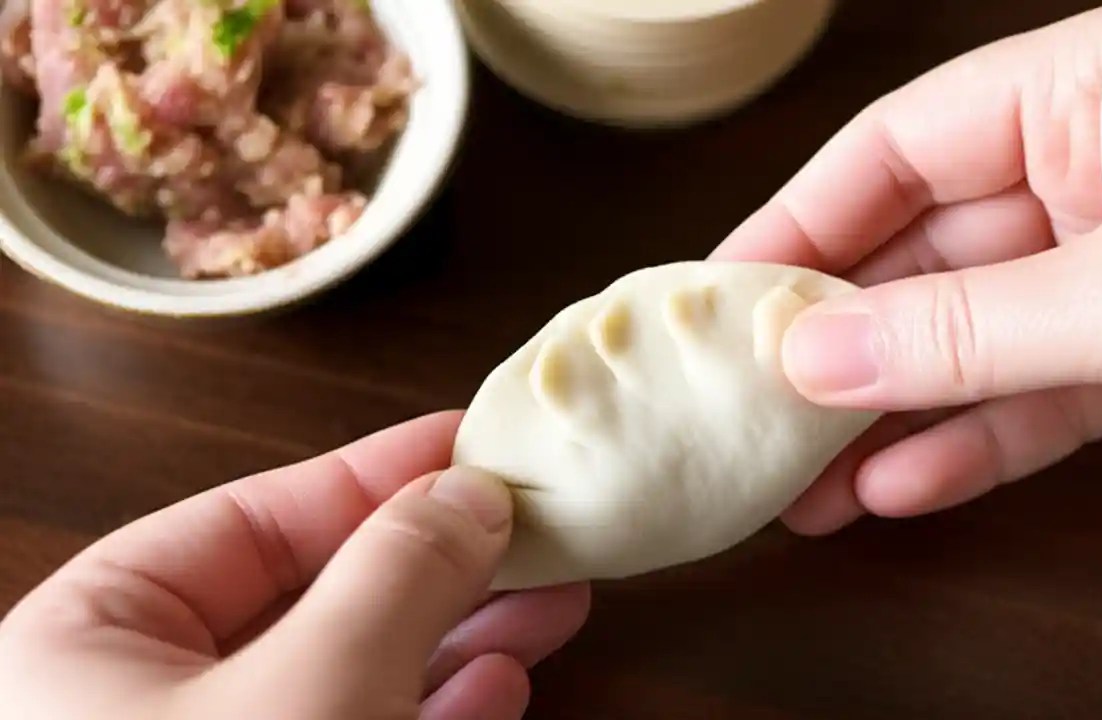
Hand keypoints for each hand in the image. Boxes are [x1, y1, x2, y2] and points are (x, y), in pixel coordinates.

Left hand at [0, 411, 589, 719]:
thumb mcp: (313, 685)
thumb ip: (393, 573)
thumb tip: (471, 489)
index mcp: (91, 639)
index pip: (250, 519)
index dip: (376, 476)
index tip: (476, 442)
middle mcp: (143, 700)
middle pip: (320, 596)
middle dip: (445, 562)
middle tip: (540, 524)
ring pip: (356, 675)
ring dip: (463, 638)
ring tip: (558, 598)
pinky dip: (436, 710)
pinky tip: (502, 681)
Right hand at [713, 0, 1101, 533]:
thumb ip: (966, 330)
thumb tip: (813, 357)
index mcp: (1097, 82)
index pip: (902, 144)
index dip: (802, 223)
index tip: (723, 300)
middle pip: (932, 250)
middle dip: (847, 343)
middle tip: (754, 412)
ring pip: (985, 333)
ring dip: (900, 412)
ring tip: (807, 484)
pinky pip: (1050, 386)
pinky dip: (983, 438)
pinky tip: (904, 489)